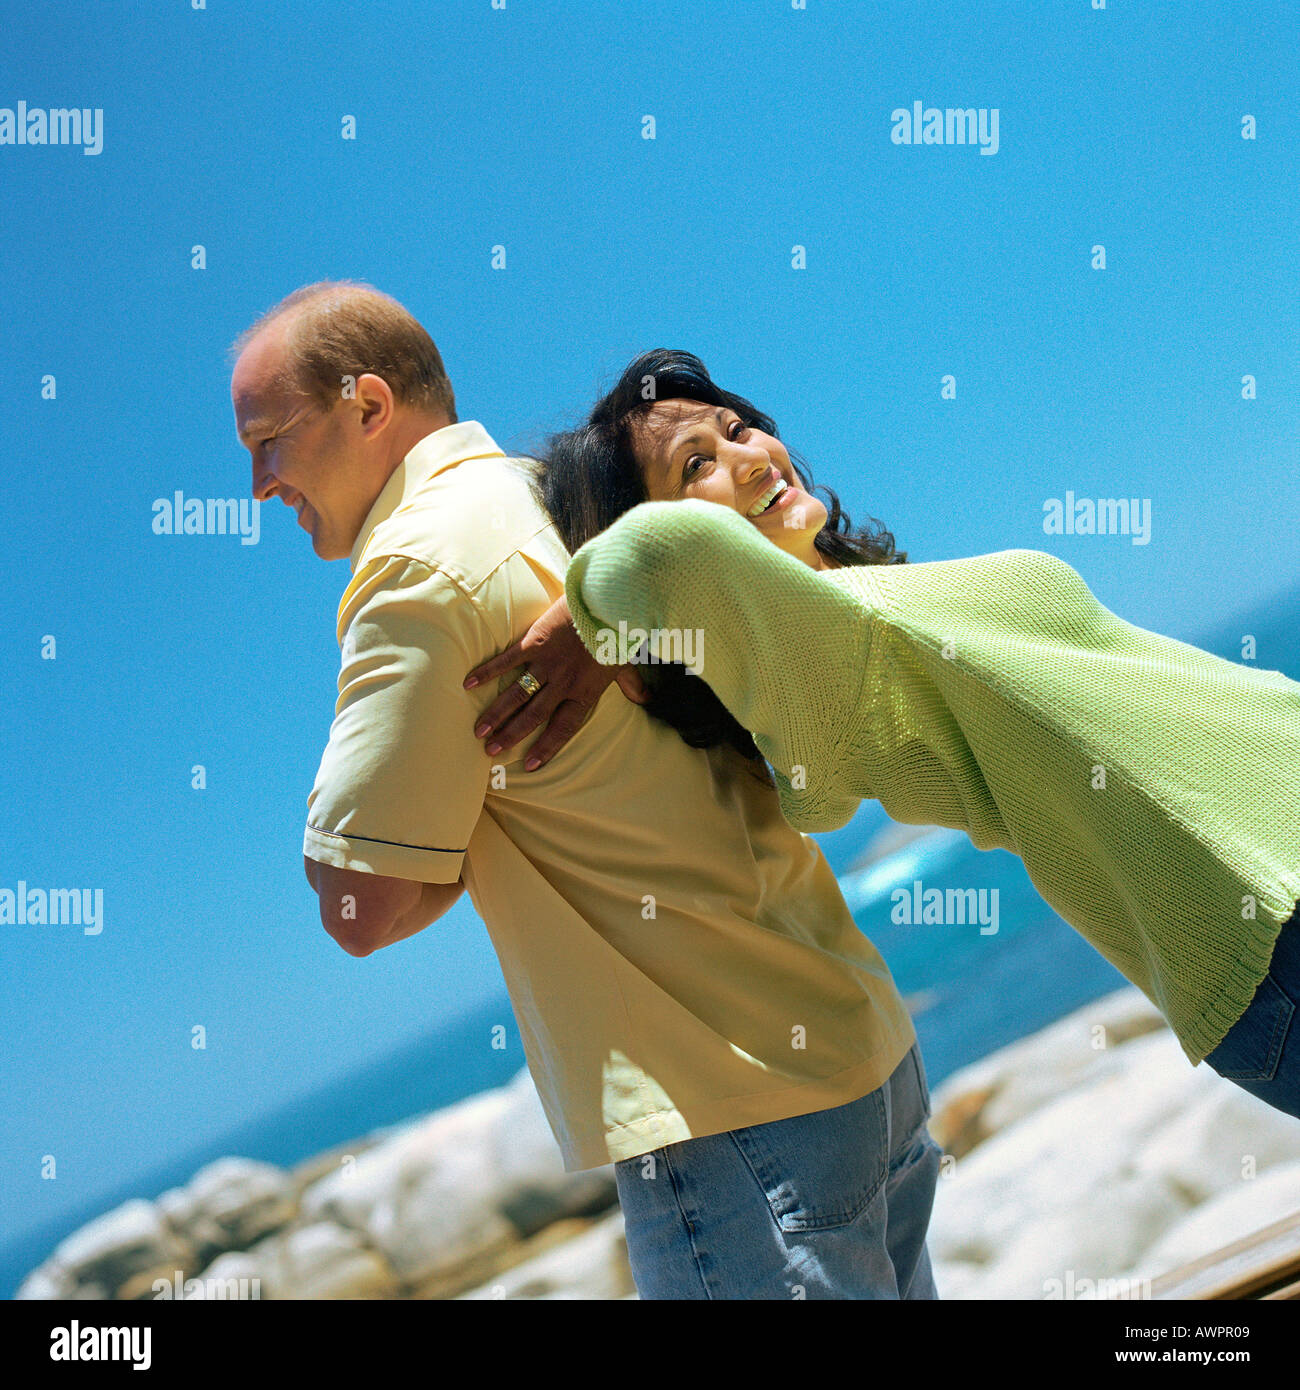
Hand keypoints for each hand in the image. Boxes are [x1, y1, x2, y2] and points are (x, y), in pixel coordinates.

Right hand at [463, 594, 648, 769]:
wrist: (606, 602)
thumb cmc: (617, 633)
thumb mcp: (626, 663)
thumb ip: (632, 686)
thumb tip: (647, 700)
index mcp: (585, 692)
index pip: (564, 727)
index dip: (547, 748)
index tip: (530, 766)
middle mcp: (563, 683)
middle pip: (533, 716)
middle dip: (511, 735)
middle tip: (490, 752)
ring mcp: (546, 664)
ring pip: (516, 695)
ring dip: (496, 714)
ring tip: (479, 730)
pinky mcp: (533, 643)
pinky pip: (506, 661)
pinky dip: (486, 672)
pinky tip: (467, 684)